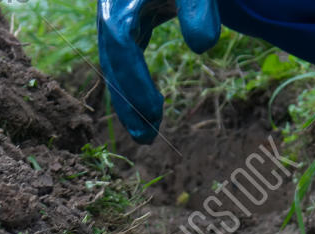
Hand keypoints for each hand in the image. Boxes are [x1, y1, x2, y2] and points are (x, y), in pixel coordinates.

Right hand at [98, 0, 220, 143]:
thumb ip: (199, 9)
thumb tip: (203, 46)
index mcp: (123, 1)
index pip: (121, 45)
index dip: (135, 81)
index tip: (155, 112)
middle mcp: (113, 11)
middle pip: (112, 62)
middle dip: (127, 102)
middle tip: (147, 139)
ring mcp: (118, 19)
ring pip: (115, 67)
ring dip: (128, 102)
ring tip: (146, 135)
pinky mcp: (130, 23)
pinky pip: (126, 62)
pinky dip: (135, 87)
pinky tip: (150, 110)